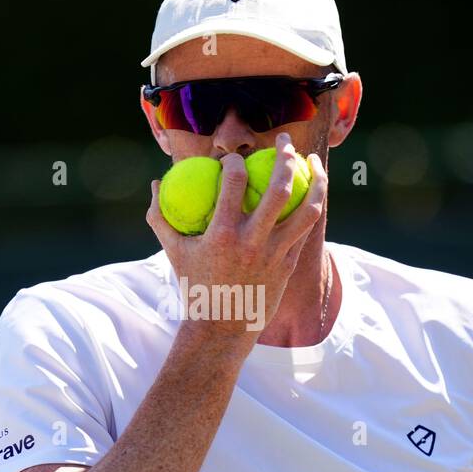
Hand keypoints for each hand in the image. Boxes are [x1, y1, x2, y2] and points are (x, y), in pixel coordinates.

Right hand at [146, 131, 326, 355]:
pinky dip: (311, 207)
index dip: (234, 161)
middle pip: (278, 188)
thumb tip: (156, 183)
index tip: (233, 158)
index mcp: (222, 235)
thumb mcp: (173, 252)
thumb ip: (161, 216)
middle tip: (284, 141)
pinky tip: (313, 193)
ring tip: (314, 161)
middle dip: (285, 156)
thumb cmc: (195, 287)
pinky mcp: (289, 265)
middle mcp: (252, 242)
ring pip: (307, 209)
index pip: (233, 182)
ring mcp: (275, 255)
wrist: (222, 330)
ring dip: (316, 180)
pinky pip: (305, 230)